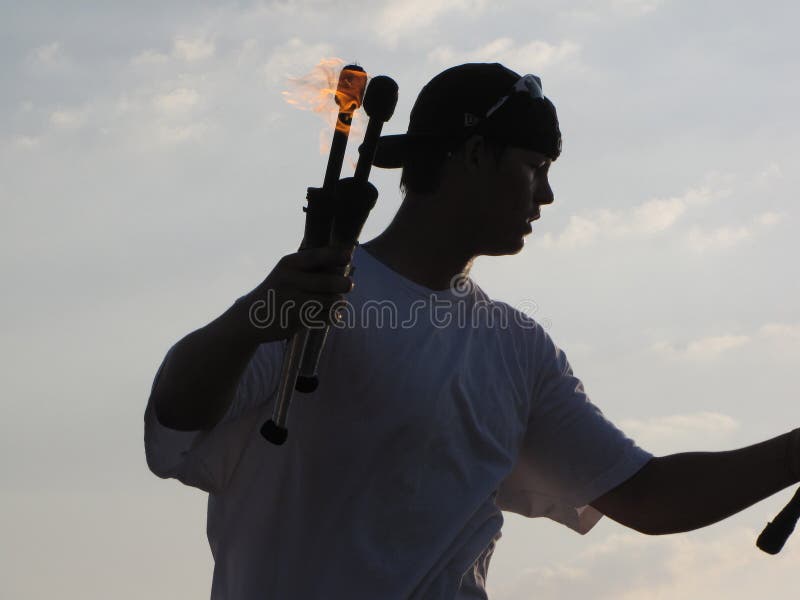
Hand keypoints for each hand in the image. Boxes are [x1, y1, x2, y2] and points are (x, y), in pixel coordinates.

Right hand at [238, 246, 353, 343]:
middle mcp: (289, 280)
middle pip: (328, 281)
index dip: (335, 256)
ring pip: (329, 301)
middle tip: (349, 285)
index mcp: (288, 264)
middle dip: (343, 284)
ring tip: (338, 301)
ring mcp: (291, 301)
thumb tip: (346, 258)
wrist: (251, 318)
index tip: (349, 256)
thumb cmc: (278, 291)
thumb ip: (312, 266)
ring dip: (338, 302)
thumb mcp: (287, 272)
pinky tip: (333, 315)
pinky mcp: (295, 320)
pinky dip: (333, 317)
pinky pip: (325, 318)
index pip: (315, 257)